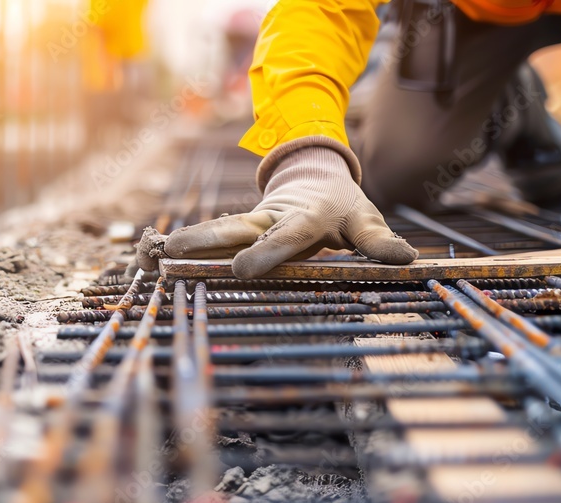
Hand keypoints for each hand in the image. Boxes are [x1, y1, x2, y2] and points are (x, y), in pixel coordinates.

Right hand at [164, 136, 417, 278]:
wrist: (315, 175)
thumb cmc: (343, 206)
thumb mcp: (366, 220)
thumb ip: (380, 241)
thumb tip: (408, 258)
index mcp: (305, 218)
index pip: (285, 237)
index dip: (266, 252)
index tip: (244, 269)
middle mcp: (271, 218)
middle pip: (236, 228)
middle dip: (206, 240)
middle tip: (175, 251)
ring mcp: (251, 222)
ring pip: (216, 230)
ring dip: (186, 241)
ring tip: (154, 253)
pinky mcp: (238, 228)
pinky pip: (210, 239)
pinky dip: (182, 248)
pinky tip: (153, 259)